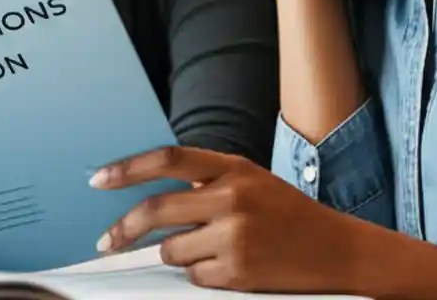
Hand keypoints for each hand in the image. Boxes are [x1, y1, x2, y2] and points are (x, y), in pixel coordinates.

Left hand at [91, 147, 374, 293]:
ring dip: (177, 253)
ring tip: (210, 249)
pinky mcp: (238, 271)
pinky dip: (201, 273)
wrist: (338, 250)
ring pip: (171, 249)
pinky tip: (229, 265)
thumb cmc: (287, 213)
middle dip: (124, 229)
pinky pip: (194, 275)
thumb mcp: (250, 181)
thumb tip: (147, 189)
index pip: (168, 160)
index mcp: (233, 168)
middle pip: (156, 211)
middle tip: (107, 240)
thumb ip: (206, 181)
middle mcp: (233, 198)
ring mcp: (235, 236)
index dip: (127, 169)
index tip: (98, 180)